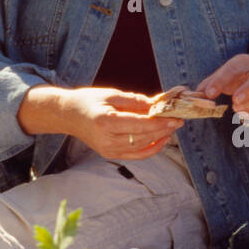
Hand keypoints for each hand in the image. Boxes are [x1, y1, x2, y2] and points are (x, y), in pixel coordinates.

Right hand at [64, 87, 182, 161]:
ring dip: (160, 138)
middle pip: (143, 137)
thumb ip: (136, 101)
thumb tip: (157, 105)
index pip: (139, 125)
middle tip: (179, 121)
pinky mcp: (111, 154)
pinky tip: (162, 138)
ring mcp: (109, 150)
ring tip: (172, 127)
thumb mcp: (112, 94)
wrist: (69, 115)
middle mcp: (107, 140)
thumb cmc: (89, 101)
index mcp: (106, 122)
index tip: (175, 118)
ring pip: (142, 147)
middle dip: (164, 130)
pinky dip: (151, 148)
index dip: (160, 123)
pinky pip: (137, 154)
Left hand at [195, 53, 248, 119]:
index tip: (210, 94)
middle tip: (234, 102)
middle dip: (248, 91)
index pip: (232, 69)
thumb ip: (209, 85)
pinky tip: (246, 118)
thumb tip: (196, 96)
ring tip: (238, 111)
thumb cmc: (237, 78)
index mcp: (244, 63)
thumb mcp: (222, 76)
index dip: (220, 82)